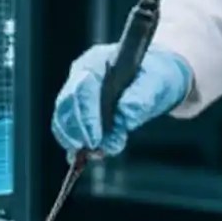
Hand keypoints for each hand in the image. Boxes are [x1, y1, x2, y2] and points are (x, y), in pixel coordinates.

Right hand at [50, 45, 192, 155]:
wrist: (155, 79)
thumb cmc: (156, 76)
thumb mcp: (157, 82)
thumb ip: (142, 97)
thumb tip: (125, 116)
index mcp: (97, 63)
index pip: (82, 89)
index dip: (86, 117)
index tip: (95, 139)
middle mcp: (81, 76)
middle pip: (66, 105)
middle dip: (76, 131)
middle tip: (92, 150)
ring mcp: (77, 93)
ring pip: (64, 118)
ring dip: (75, 140)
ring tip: (95, 154)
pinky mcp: (79, 110)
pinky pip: (69, 128)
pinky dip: (75, 144)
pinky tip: (82, 157)